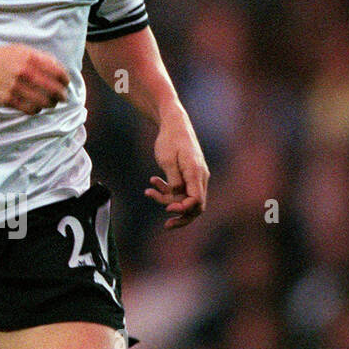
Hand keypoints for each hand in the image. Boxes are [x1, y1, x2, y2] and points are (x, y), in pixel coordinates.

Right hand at [0, 44, 68, 114]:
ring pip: (43, 102)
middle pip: (53, 90)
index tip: (65, 84)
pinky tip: (37, 107)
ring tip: (50, 103)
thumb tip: (61, 72)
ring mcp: (15, 87)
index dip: (65, 81)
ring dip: (50, 104)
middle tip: (62, 98)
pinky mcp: (7, 99)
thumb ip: (41, 59)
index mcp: (30, 58)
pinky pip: (29, 109)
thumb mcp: (22, 50)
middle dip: (61, 96)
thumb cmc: (2, 58)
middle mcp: (24, 72)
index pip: (58, 72)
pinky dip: (37, 110)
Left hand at [146, 111, 208, 228]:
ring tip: (148, 192)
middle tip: (166, 225)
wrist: (174, 124)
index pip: (197, 201)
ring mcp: (195, 176)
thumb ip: (174, 181)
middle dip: (181, 216)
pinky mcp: (189, 175)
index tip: (167, 209)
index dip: (183, 210)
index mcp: (196, 173)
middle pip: (196, 206)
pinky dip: (167, 190)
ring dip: (167, 199)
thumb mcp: (168, 160)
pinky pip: (181, 190)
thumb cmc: (170, 140)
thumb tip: (175, 197)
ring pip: (186, 199)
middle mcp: (200, 176)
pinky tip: (152, 182)